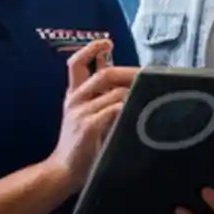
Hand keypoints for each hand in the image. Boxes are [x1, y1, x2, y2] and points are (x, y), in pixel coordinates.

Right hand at [44, 40, 136, 192]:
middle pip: (102, 73)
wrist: (63, 171)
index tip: (106, 42)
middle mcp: (75, 100)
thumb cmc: (80, 145)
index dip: (91, 49)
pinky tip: (138, 110)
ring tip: (150, 94)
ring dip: (134, 92)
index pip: (76, 63)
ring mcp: (81, 112)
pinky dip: (128, 107)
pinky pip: (114, 109)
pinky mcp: (88, 126)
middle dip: (128, 71)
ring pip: (114, 91)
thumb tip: (123, 80)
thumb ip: (100, 97)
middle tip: (146, 73)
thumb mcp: (87, 115)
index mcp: (74, 95)